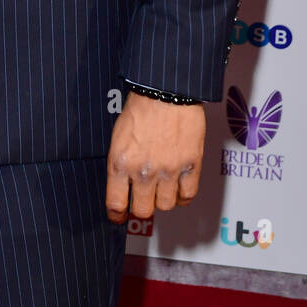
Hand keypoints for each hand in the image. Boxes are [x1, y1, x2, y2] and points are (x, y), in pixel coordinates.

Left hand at [106, 92, 204, 221]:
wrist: (166, 90)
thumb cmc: (141, 106)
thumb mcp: (118, 135)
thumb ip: (121, 162)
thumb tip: (123, 183)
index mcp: (120, 163)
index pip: (116, 204)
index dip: (117, 214)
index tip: (119, 216)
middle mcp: (143, 171)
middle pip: (143, 210)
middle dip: (142, 206)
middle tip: (144, 199)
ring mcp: (168, 170)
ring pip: (166, 205)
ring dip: (163, 199)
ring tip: (162, 187)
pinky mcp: (190, 165)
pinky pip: (188, 195)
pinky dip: (183, 196)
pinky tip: (179, 187)